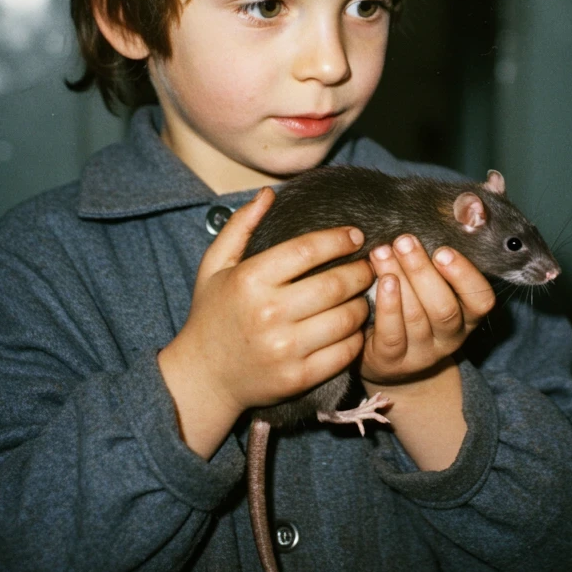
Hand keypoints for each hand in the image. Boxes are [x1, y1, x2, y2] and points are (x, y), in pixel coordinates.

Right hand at [158, 188, 372, 454]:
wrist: (203, 377)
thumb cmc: (212, 314)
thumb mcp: (214, 264)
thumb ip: (240, 225)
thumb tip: (269, 193)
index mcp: (250, 279)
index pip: (308, 249)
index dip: (339, 239)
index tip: (356, 236)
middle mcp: (268, 313)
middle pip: (335, 284)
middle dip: (360, 272)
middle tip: (368, 266)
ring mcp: (285, 348)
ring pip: (346, 318)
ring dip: (363, 304)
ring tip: (364, 296)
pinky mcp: (298, 377)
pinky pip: (345, 352)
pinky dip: (357, 337)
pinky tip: (354, 326)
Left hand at [359, 236, 495, 387]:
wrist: (390, 359)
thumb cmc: (418, 303)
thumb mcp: (438, 279)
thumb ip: (452, 242)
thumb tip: (485, 189)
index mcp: (468, 315)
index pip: (481, 300)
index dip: (465, 275)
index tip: (444, 250)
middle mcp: (450, 337)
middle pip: (443, 308)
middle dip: (422, 271)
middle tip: (405, 241)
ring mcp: (422, 353)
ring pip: (415, 317)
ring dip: (398, 279)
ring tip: (382, 251)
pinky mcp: (392, 361)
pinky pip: (391, 334)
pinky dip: (386, 305)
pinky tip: (379, 281)